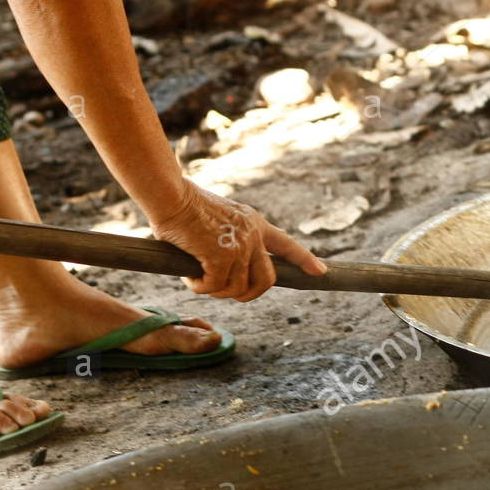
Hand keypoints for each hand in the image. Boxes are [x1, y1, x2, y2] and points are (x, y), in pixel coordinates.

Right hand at [152, 180, 326, 302]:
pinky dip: (199, 287)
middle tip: (226, 293)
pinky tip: (188, 276)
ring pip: (236, 288)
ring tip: (196, 278)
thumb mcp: (220, 219)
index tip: (320, 272)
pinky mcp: (221, 257)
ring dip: (214, 290)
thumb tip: (225, 268)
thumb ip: (231, 239)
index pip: (287, 244)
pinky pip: (213, 287)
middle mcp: (253, 236)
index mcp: (255, 223)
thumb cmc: (184, 205)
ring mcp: (240, 247)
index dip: (305, 260)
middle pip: (266, 280)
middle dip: (248, 294)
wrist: (170, 195)